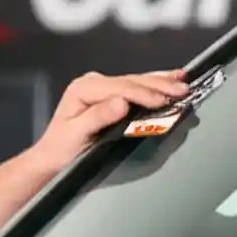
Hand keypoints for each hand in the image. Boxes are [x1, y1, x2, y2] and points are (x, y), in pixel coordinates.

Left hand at [28, 69, 189, 171]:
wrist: (53, 157)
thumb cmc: (61, 149)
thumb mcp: (76, 135)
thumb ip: (98, 117)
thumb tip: (121, 102)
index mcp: (83, 88)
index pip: (120, 87)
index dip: (144, 93)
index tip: (164, 100)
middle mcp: (92, 83)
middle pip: (131, 81)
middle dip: (159, 85)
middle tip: (183, 89)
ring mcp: (101, 87)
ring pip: (136, 82)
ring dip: (160, 82)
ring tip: (183, 82)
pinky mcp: (109, 94)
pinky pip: (135, 87)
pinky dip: (153, 85)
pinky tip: (169, 79)